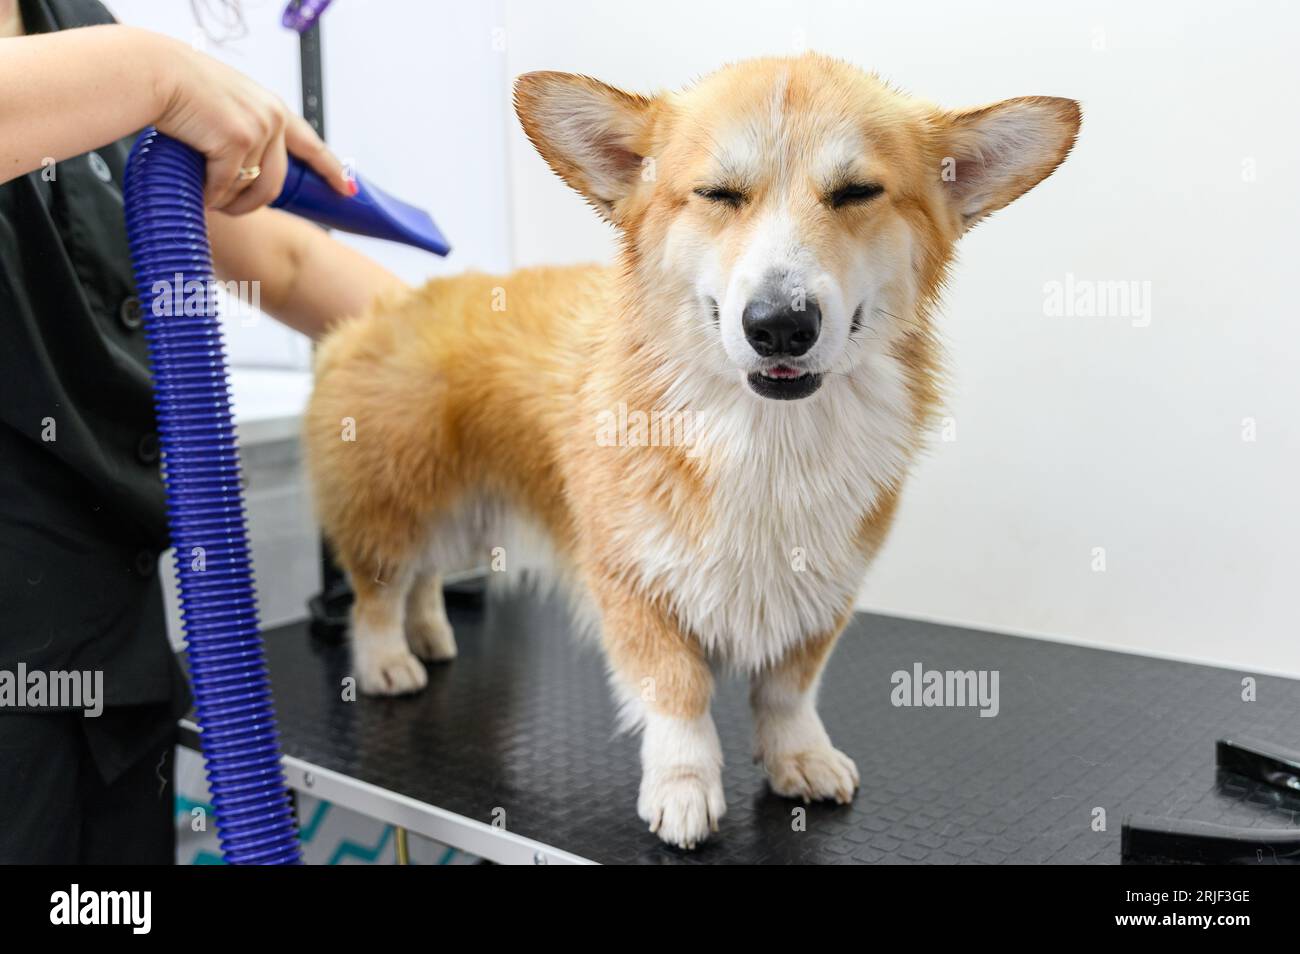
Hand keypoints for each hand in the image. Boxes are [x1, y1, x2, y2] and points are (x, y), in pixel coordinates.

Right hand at [149, 31, 350, 213]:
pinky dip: (211, 194)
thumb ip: (246, 134)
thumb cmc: (182, 91)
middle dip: (252, 204)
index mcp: (273, 109)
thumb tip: (248, 176)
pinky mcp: (237, 139)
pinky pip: (226, 185)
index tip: (347, 190)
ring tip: (209, 197)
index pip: (311, 145)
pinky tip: (199, 191)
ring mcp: (258, 128)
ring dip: (228, 201)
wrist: (156, 72)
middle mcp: (273, 118)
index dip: (330, 170)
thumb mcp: (227, 109)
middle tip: (231, 210)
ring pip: (251, 188)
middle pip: (275, 183)